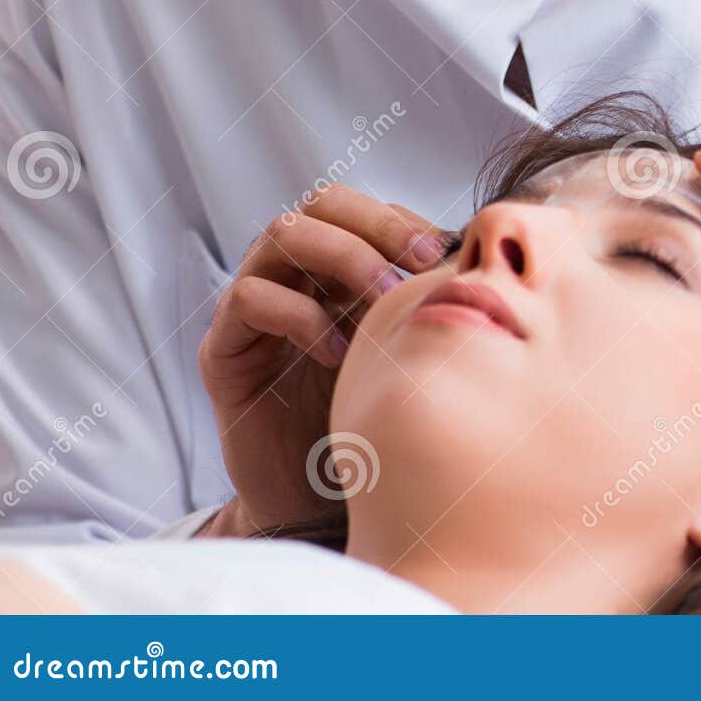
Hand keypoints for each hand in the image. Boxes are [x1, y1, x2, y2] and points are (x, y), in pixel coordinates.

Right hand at [196, 185, 449, 534]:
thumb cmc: (364, 417)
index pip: (364, 208)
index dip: (405, 221)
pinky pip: (249, 298)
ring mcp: (252, 305)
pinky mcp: (223, 347)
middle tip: (420, 262)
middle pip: (322, 204)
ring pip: (283, 234)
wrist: (313, 496)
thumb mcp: (403, 347)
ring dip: (345, 258)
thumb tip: (477, 258)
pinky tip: (339, 354)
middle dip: (377, 224)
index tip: (447, 254)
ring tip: (383, 303)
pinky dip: (301, 316)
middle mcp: (292, 274)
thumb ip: (423, 302)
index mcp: (336, 267)